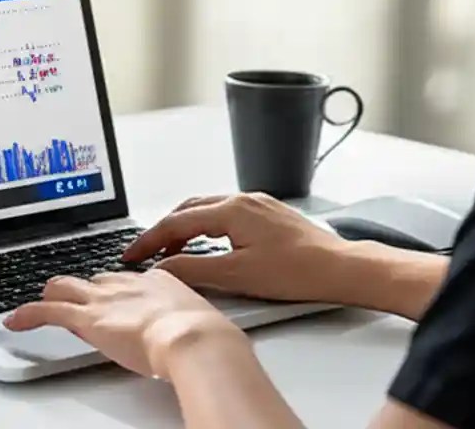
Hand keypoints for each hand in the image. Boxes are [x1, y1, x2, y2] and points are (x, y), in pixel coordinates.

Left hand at [3, 270, 241, 377]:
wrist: (194, 338)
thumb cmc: (205, 336)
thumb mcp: (201, 324)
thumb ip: (192, 324)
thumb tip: (198, 337)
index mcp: (157, 281)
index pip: (127, 280)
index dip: (117, 292)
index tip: (116, 300)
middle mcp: (127, 283)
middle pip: (94, 279)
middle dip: (83, 290)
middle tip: (76, 301)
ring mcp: (104, 299)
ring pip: (65, 287)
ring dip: (52, 296)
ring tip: (41, 305)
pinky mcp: (86, 318)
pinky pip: (47, 312)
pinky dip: (27, 315)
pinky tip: (15, 320)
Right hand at [122, 192, 350, 303]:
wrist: (342, 269)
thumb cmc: (298, 272)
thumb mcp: (236, 275)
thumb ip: (193, 269)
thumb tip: (163, 268)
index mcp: (230, 210)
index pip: (176, 222)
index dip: (149, 240)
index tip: (133, 254)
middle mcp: (242, 200)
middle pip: (188, 210)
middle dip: (164, 231)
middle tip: (147, 253)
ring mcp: (258, 204)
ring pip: (208, 210)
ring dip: (185, 229)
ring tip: (173, 253)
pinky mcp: (269, 214)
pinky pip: (226, 215)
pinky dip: (207, 229)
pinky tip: (208, 246)